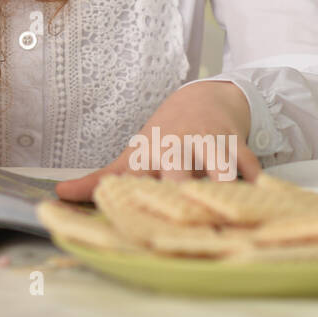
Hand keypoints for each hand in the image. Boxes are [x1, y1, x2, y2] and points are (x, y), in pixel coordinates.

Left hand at [55, 80, 260, 200]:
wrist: (201, 99)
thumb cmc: (163, 137)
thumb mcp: (132, 155)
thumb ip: (99, 179)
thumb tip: (58, 194)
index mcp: (149, 155)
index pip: (138, 177)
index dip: (135, 196)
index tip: (132, 216)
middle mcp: (177, 148)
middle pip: (178, 171)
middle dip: (179, 190)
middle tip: (181, 217)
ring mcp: (208, 144)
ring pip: (217, 167)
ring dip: (220, 186)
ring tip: (222, 211)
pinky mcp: (237, 144)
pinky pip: (250, 166)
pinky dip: (256, 182)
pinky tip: (258, 201)